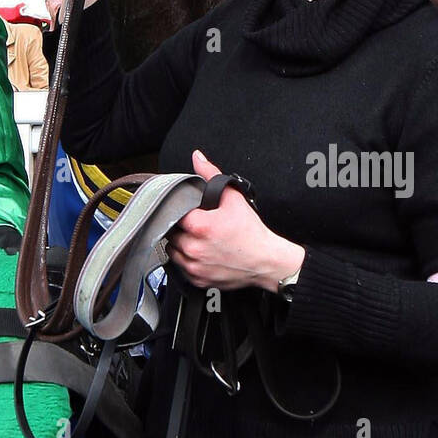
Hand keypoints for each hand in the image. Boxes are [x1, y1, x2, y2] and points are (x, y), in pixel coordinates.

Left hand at [165, 150, 303, 291]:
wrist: (266, 261)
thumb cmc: (251, 232)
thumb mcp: (233, 198)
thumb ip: (211, 175)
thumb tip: (197, 157)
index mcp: (199, 226)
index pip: (173, 213)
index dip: (179, 210)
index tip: (188, 211)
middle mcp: (193, 248)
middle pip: (171, 231)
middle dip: (181, 226)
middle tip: (195, 224)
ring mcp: (194, 266)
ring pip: (173, 250)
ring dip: (180, 243)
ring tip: (197, 238)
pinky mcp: (197, 280)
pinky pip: (181, 267)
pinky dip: (187, 259)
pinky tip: (200, 252)